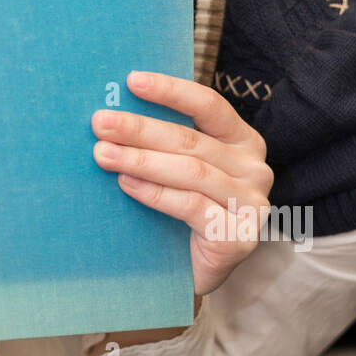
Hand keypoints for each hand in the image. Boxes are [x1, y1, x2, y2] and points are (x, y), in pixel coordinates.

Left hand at [91, 70, 273, 297]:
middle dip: (140, 129)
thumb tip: (112, 113)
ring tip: (103, 154)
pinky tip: (125, 184)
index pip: (208, 105)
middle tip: (100, 122)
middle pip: (191, 140)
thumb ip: (163, 142)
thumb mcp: (178, 169)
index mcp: (243, 141)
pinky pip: (190, 206)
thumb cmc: (181, 212)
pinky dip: (154, 193)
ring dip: (141, 160)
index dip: (170, 91)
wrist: (191, 274)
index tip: (131, 81)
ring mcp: (252, 204)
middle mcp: (255, 168)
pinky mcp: (239, 236)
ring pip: (190, 171)